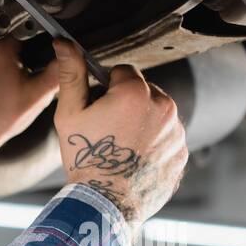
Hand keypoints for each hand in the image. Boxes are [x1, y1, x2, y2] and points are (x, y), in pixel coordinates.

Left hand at [0, 38, 61, 169]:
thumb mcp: (37, 97)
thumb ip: (56, 72)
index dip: (31, 35)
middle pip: (2, 27)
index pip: (22, 25)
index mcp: (1, 50)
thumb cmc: (2, 117)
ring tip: (0, 65)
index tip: (31, 48)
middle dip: (11, 38)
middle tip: (15, 59)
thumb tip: (71, 50)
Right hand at [52, 39, 187, 228]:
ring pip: (157, 115)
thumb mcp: (69, 115)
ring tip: (121, 148)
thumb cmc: (86, 159)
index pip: (122, 72)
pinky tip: (134, 160)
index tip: (97, 109)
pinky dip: (154, 145)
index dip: (105, 89)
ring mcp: (176, 130)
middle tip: (107, 131)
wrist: (106, 203)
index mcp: (135, 91)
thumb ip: (72, 75)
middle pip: (143, 92)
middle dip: (127, 104)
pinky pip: (167, 139)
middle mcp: (163, 105)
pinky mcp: (181, 152)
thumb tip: (64, 43)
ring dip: (142, 123)